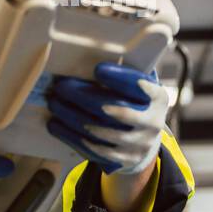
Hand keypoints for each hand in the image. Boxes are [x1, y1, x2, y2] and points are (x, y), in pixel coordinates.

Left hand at [46, 62, 168, 174]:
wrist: (145, 143)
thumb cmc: (136, 104)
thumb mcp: (141, 87)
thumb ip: (128, 73)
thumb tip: (98, 52)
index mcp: (158, 98)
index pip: (140, 87)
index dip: (119, 78)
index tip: (97, 69)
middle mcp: (152, 122)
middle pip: (115, 109)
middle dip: (84, 97)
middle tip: (61, 87)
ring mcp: (139, 143)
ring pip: (102, 131)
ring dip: (73, 117)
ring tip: (54, 104)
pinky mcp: (124, 159)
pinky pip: (95, 149)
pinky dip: (73, 137)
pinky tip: (57, 125)